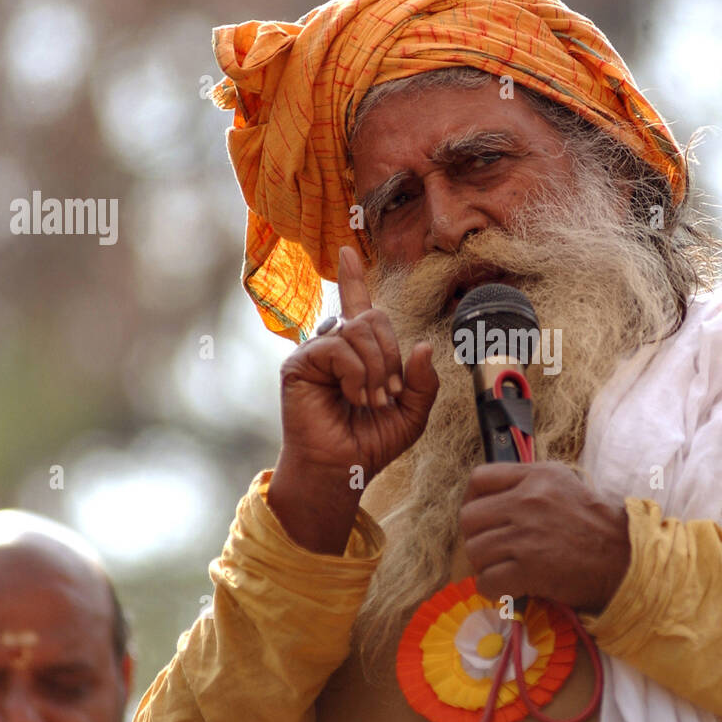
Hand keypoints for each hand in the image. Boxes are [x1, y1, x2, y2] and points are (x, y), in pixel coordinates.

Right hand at [267, 245, 439, 554]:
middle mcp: (335, 347)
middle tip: (386, 393)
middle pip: (373, 317)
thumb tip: (421, 347)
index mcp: (359, 353)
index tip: (348, 251)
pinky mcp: (299, 365)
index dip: (354, 279)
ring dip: (376, 368)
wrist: (341, 470)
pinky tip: (353, 396)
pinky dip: (356, 373)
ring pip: (359, 330)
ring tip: (370, 400)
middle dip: (390, 355)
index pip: (359, 306)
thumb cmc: (370, 443)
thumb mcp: (412, 412)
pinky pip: (339, 346)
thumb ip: (422, 381)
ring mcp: (315, 353)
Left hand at [458, 462, 631, 613]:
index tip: (483, 517)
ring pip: (474, 551)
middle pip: (469, 518)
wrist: (625, 560)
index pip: (479, 478)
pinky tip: (512, 587)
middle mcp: (528, 500)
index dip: (473, 500)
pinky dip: (494, 589)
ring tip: (506, 569)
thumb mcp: (564, 485)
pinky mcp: (528, 568)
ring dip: (486, 565)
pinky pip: (486, 581)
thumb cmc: (596, 526)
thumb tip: (492, 497)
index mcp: (537, 476)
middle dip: (477, 536)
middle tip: (495, 549)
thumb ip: (528, 483)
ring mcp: (526, 535)